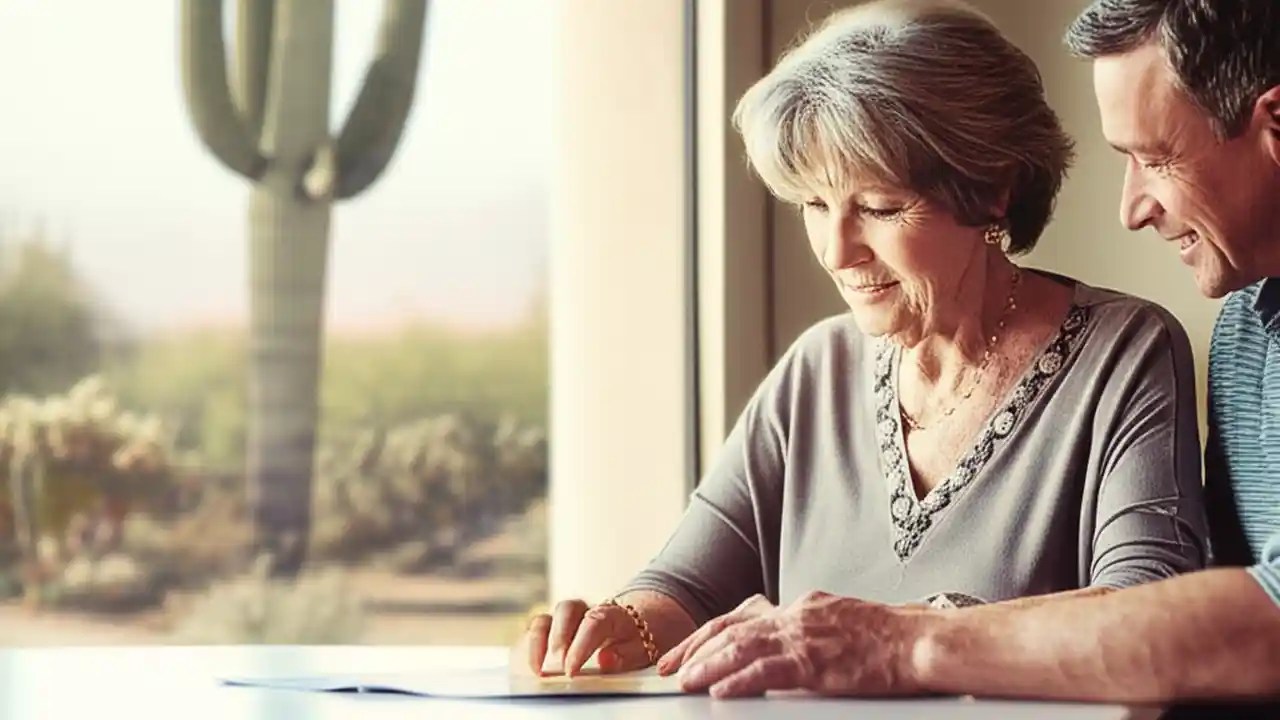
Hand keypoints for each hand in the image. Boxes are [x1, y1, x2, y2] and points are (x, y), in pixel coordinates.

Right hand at [514, 598, 652, 676]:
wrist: (645, 617)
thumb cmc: (642, 635)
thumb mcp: (645, 646)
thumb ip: (626, 654)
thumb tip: (605, 659)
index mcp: (611, 613)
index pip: (593, 623)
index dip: (579, 646)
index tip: (571, 670)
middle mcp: (587, 610)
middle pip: (566, 609)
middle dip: (558, 637)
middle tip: (557, 665)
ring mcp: (569, 617)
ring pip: (547, 617)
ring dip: (538, 641)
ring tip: (538, 669)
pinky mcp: (557, 627)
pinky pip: (538, 628)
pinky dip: (531, 644)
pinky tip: (534, 665)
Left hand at [675, 591, 929, 698]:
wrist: (917, 640)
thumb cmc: (888, 639)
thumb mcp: (838, 624)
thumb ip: (807, 632)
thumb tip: (782, 649)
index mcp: (801, 607)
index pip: (742, 617)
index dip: (708, 634)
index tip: (685, 651)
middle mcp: (796, 616)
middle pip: (732, 629)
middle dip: (696, 649)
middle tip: (669, 668)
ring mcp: (804, 637)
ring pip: (742, 647)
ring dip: (708, 665)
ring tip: (684, 680)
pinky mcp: (815, 662)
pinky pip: (766, 670)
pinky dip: (738, 680)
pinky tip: (720, 690)